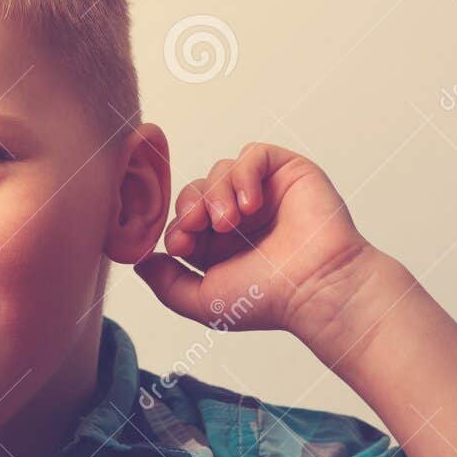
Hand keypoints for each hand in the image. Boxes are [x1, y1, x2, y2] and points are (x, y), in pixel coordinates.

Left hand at [133, 142, 387, 352]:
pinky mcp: (288, 173)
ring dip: (217, 193)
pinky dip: (244, 174)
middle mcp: (243, 217)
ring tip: (231, 222)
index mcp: (221, 244)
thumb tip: (141, 262)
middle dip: (191, 206)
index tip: (181, 245)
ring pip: (222, 171)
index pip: (184, 217)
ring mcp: (265, 193)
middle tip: (199, 226)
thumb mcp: (202, 300)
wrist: (315, 289)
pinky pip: (253, 155)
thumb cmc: (268, 300)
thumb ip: (166, 284)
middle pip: (197, 189)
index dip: (177, 225)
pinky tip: (250, 205)